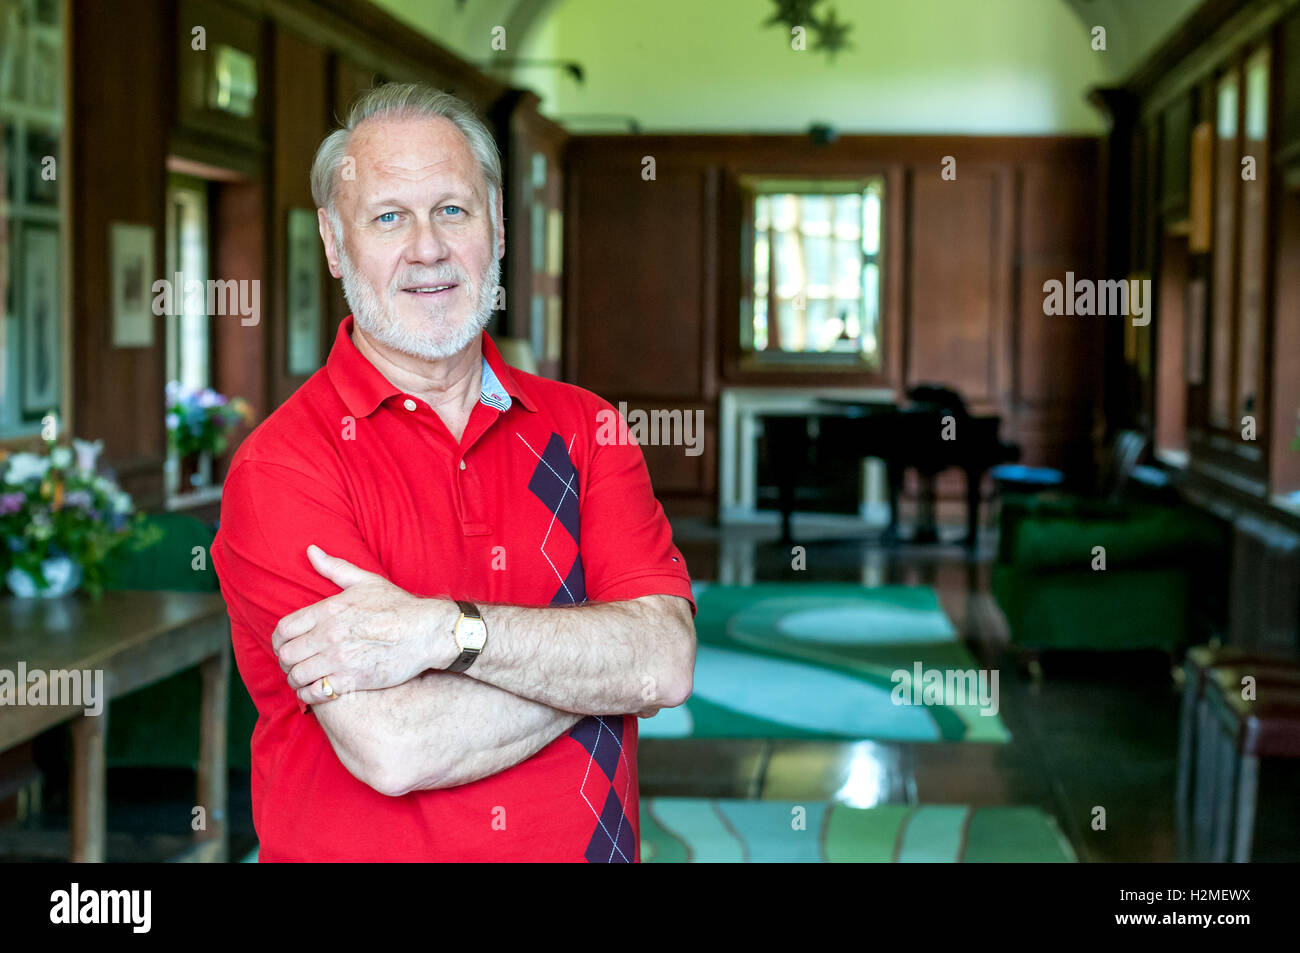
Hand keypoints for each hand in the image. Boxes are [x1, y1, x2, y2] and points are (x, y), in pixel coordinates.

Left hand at [272, 545, 455, 705]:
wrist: (426, 632)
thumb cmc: (397, 606)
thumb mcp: (366, 581)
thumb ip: (334, 567)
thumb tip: (310, 550)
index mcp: (328, 611)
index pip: (284, 629)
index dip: (279, 640)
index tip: (286, 644)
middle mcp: (329, 636)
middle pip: (286, 654)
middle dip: (287, 660)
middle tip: (296, 662)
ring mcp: (339, 660)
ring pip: (297, 675)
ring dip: (296, 678)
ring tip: (304, 677)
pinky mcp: (351, 680)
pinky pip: (316, 693)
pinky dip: (309, 694)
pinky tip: (316, 690)